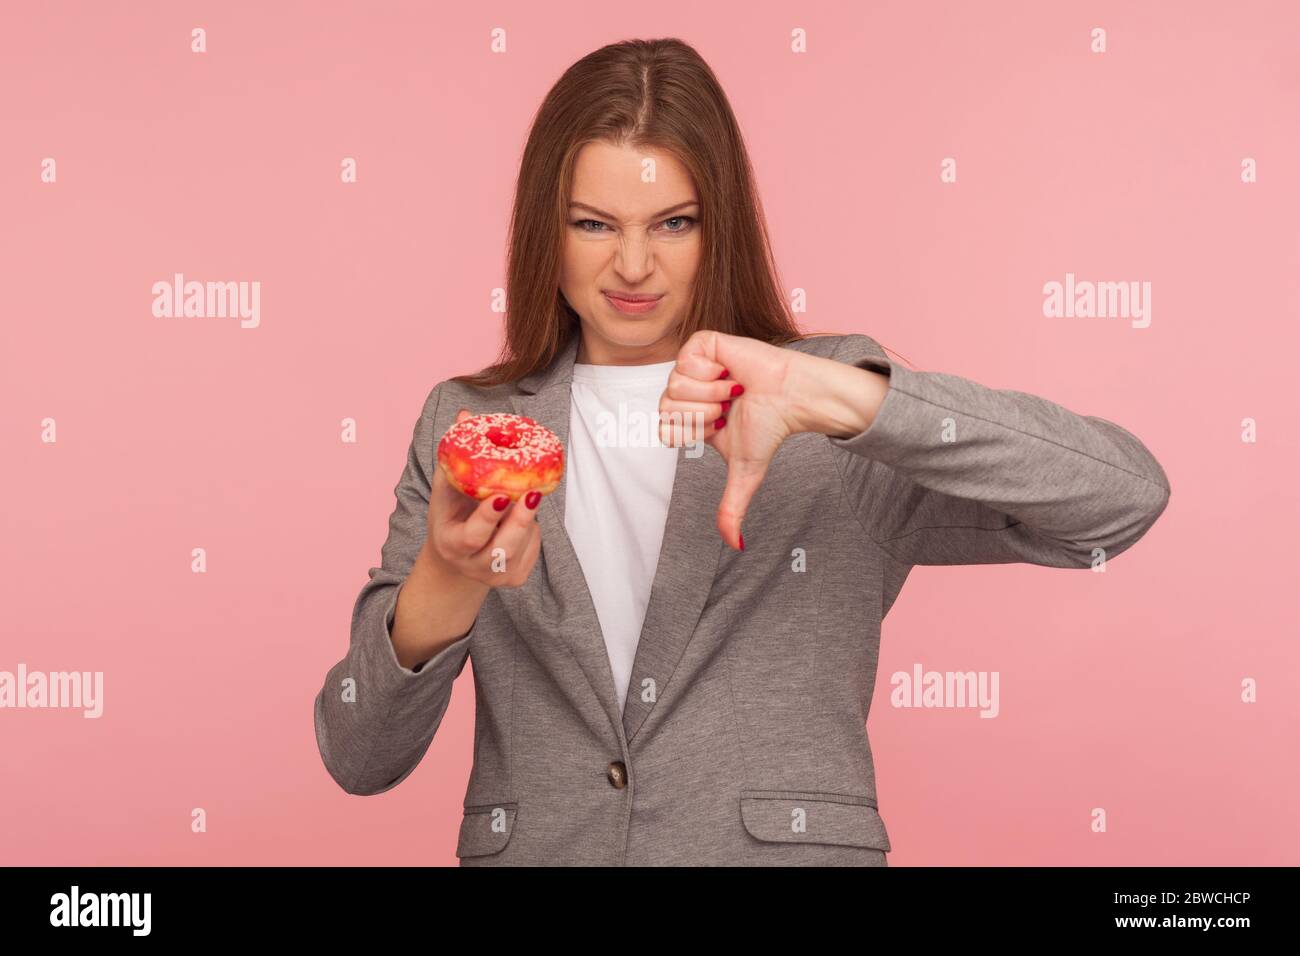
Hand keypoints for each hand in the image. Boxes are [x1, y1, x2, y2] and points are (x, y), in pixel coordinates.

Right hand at [425, 408, 543, 586]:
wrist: (456, 556)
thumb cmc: (452, 513)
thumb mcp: (446, 489)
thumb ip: (456, 457)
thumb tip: (466, 416)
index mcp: (450, 544)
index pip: (472, 536)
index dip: (488, 517)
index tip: (500, 495)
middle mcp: (472, 566)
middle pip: (503, 547)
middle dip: (520, 519)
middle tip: (532, 493)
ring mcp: (495, 577)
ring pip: (521, 547)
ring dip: (528, 520)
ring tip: (527, 497)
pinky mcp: (515, 579)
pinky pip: (533, 550)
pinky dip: (533, 530)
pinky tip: (523, 516)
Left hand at [656, 331, 806, 550]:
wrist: (790, 398)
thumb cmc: (769, 427)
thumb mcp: (745, 472)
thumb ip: (732, 508)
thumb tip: (736, 545)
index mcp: (687, 417)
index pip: (663, 431)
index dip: (694, 433)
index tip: (721, 428)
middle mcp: (684, 391)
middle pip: (664, 409)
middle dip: (702, 415)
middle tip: (728, 409)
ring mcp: (690, 366)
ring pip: (674, 386)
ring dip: (711, 395)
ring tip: (733, 391)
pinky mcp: (700, 344)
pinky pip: (686, 361)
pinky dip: (712, 373)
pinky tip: (729, 372)